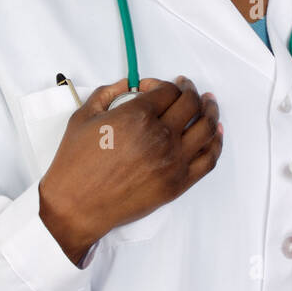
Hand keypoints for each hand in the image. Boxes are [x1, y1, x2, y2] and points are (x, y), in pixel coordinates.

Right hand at [39, 75, 222, 263]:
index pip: (168, 90)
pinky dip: (216, 142)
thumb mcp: (82, 117)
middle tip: (187, 88)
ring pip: (206, 127)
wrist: (75, 207)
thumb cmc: (75, 164)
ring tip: (209, 103)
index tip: (155, 87)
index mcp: (137, 116)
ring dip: (210, 110)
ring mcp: (173, 161)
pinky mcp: (178, 183)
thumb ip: (107, 92)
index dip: (164, 83)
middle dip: (190, 90)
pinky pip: (209, 159)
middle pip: (190, 104)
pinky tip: (216, 132)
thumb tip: (129, 83)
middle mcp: (160, 136)